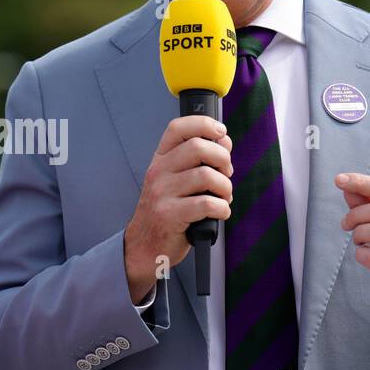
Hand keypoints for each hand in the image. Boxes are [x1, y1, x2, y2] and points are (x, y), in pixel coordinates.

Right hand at [123, 115, 232, 302]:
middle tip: (225, 174)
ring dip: (225, 187)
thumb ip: (196, 161)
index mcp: (160, 160)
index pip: (178, 128)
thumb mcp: (172, 181)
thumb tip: (223, 143)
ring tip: (223, 197)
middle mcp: (158, 172)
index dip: (204, 124)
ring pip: (207, 176)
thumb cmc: (166, 211)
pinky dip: (222, 208)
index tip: (221, 133)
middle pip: (198, 147)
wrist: (143, 245)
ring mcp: (162, 193)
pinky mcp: (170, 215)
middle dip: (223, 159)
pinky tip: (219, 212)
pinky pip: (207, 204)